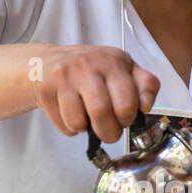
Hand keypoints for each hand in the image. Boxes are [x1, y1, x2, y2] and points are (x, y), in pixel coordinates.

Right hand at [30, 44, 159, 142]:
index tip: (125, 118)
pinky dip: (71, 129)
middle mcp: (89, 64)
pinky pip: (65, 125)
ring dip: (86, 130)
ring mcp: (65, 76)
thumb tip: (146, 106)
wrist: (45, 63)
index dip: (129, 118)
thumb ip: (144, 85)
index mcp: (114, 60)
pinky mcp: (46, 89)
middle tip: (109, 131)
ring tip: (87, 118)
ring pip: (80, 122)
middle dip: (109, 132)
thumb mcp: (121, 69)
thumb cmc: (90, 71)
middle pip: (102, 112)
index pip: (129, 101)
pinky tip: (70, 114)